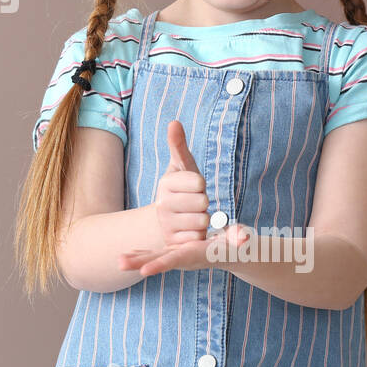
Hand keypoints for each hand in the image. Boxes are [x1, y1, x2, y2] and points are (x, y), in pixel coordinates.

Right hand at [118, 120, 248, 276]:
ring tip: (192, 219)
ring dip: (203, 221)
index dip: (201, 185)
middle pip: (202, 202)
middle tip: (193, 205)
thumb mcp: (182, 167)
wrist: (167, 221)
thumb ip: (178, 146)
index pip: (199, 181)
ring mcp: (167, 225)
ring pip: (202, 222)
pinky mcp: (173, 244)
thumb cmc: (181, 189)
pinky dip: (200, 237)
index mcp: (166, 183)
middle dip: (203, 203)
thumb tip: (174, 122)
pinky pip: (199, 238)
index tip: (193, 187)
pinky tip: (190, 233)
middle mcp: (162, 204)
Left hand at [118, 224, 249, 275]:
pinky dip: (144, 254)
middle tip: (119, 264)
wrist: (238, 254)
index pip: (177, 259)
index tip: (143, 271)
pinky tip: (129, 254)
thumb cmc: (241, 245)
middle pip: (161, 261)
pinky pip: (159, 254)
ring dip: (138, 259)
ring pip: (157, 258)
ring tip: (118, 261)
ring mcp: (182, 256)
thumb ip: (242, 237)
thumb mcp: (242, 239)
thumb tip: (243, 239)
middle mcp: (187, 258)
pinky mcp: (180, 253)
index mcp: (199, 254)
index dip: (160, 264)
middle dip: (141, 263)